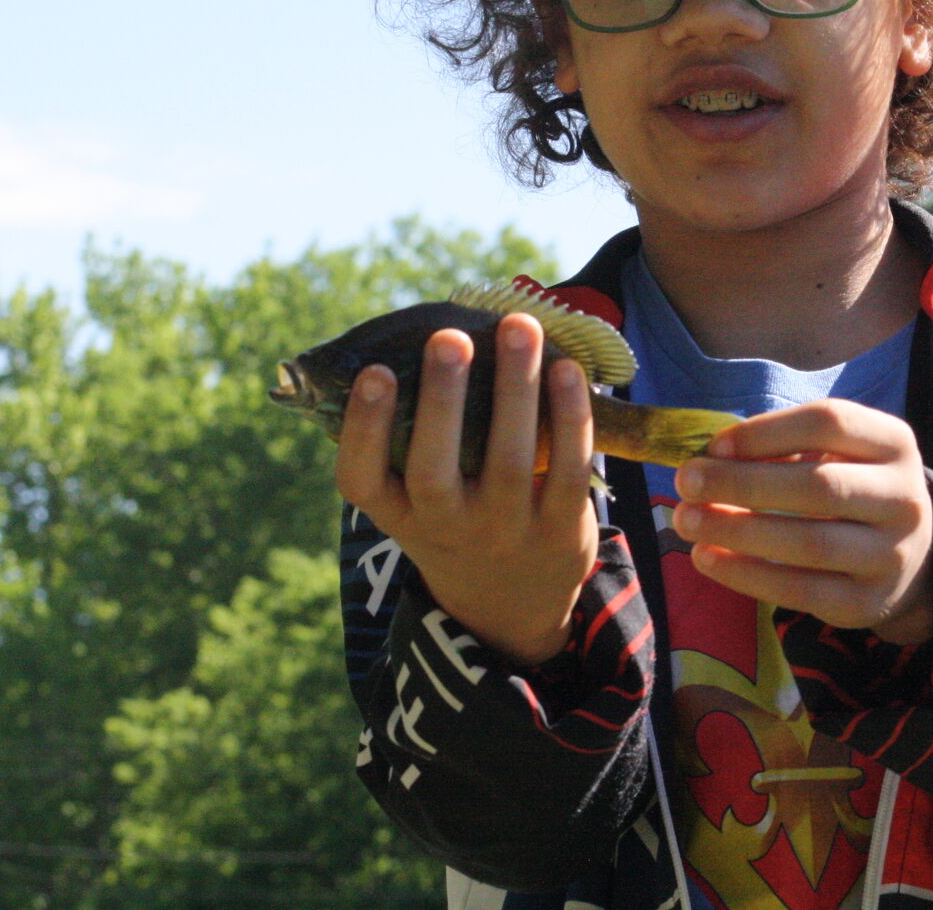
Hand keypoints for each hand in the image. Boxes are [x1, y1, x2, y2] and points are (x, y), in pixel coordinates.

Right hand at [333, 312, 599, 666]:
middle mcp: (446, 528)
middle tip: (449, 337)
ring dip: (514, 389)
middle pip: (435, 470)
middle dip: (441, 400)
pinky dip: (570, 418)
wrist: (510, 605)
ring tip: (517, 327)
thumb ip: (414, 440)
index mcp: (398, 514)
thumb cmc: (456, 519)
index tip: (375, 371)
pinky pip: (567, 471)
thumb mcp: (419, 501)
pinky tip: (567, 369)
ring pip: (508, 461)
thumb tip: (432, 334)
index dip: (364, 428)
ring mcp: (504, 533)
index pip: (363, 481)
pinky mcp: (559, 531)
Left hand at [671, 399, 932, 645]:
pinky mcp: (867, 602)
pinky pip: (801, 590)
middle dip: (743, 483)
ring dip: (737, 530)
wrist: (908, 557)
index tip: (714, 446)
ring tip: (686, 520)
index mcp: (894, 444)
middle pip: (819, 486)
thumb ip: (780, 449)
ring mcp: (890, 554)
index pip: (829, 423)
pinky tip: (706, 557)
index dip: (765, 432)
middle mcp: (904, 498)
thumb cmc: (851, 488)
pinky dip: (746, 574)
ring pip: (809, 542)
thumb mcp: (834, 454)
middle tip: (686, 482)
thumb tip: (708, 459)